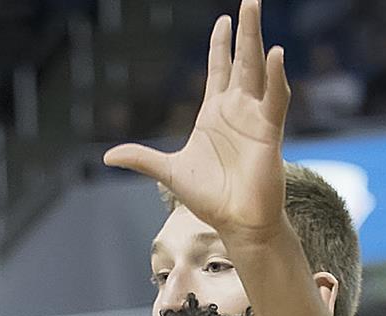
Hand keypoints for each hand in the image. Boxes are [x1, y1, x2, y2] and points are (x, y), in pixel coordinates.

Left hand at [103, 0, 289, 240]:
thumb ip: (143, 159)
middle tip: (249, 0)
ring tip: (256, 11)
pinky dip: (277, 78)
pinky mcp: (269, 132)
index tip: (222, 20)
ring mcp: (255, 118)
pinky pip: (276, 99)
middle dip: (245, 29)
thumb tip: (108, 157)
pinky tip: (276, 55)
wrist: (235, 222)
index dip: (220, 44)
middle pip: (242, 59)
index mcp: (214, 113)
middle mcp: (237, 109)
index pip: (219, 68)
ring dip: (259, 41)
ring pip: (259, 70)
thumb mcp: (169, 172)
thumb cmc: (210, 198)